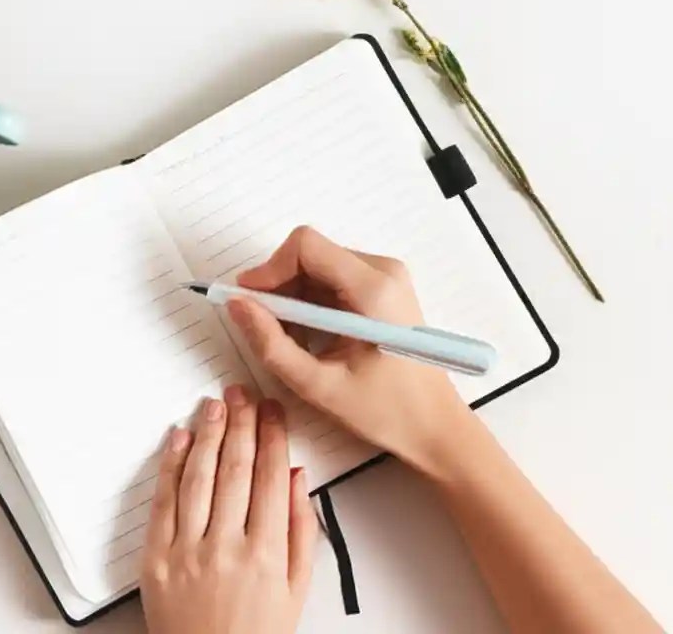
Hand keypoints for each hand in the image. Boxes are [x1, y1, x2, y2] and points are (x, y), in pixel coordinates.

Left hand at [141, 385, 316, 633]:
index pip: (271, 478)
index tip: (273, 412)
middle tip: (242, 395)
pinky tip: (179, 439)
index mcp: (266, 554)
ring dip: (208, 435)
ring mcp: (187, 551)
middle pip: (236, 470)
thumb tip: (297, 478)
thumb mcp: (296, 589)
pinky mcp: (156, 558)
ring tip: (214, 405)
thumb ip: (300, 531)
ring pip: (199, 478)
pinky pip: (163, 502)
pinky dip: (170, 466)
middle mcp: (226, 548)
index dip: (273, 438)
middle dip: (241, 425)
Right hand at [225, 226, 471, 477]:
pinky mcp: (383, 289)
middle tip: (266, 330)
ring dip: (294, 299)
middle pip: (310, 254)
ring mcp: (386, 278)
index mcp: (373, 289)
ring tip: (292, 342)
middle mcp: (384, 272)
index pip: (305, 246)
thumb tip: (237, 306)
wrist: (435, 426)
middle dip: (279, 288)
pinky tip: (312, 339)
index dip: (269, 270)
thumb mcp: (318, 385)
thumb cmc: (386, 411)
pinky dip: (311, 304)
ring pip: (317, 266)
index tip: (249, 303)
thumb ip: (271, 344)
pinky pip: (332, 280)